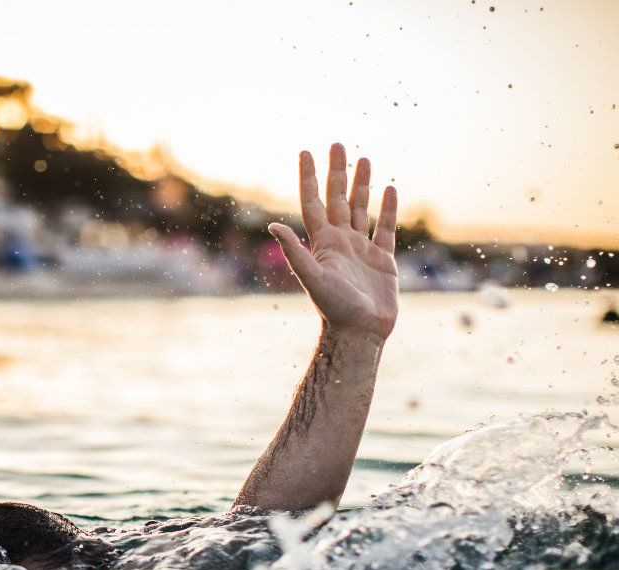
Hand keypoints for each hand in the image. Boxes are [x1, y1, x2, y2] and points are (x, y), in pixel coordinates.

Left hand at [268, 143, 398, 341]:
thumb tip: (271, 225)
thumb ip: (294, 250)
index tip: (306, 152)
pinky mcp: (383, 259)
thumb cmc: (334, 308)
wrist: (360, 333)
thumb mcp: (312, 277)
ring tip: (365, 159)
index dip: (308, 178)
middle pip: (338, 199)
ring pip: (362, 209)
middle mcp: (340, 242)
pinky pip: (386, 228)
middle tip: (337, 144)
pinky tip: (390, 189)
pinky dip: (389, 208)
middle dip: (338, 172)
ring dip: (363, 184)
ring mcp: (362, 249)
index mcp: (322, 243)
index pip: (313, 202)